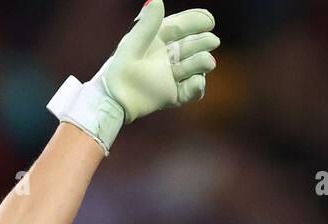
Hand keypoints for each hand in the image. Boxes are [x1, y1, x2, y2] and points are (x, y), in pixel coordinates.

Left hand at [102, 2, 218, 121]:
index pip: (181, 26)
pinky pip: (191, 90)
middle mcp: (167, 57)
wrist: (115, 100)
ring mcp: (172, 76)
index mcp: (158, 40)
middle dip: (203, 42)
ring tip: (207, 62)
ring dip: (201, 62)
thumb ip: (148, 23)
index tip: (209, 20)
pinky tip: (197, 81)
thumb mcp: (134, 43)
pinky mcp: (173, 96)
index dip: (196, 21)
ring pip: (194, 66)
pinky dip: (196, 87)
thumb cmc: (120, 69)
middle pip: (191, 45)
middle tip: (212, 41)